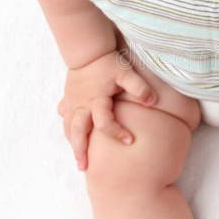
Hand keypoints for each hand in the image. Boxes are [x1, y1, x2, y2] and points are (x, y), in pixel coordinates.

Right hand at [57, 49, 156, 171]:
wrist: (87, 50)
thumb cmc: (108, 62)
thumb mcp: (126, 72)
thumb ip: (139, 87)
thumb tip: (153, 101)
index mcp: (96, 99)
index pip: (105, 122)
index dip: (117, 132)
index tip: (130, 141)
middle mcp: (82, 104)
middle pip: (77, 131)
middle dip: (80, 150)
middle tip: (84, 168)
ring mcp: (72, 102)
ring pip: (68, 128)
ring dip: (72, 144)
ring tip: (79, 161)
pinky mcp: (68, 99)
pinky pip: (65, 117)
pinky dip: (67, 129)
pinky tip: (71, 138)